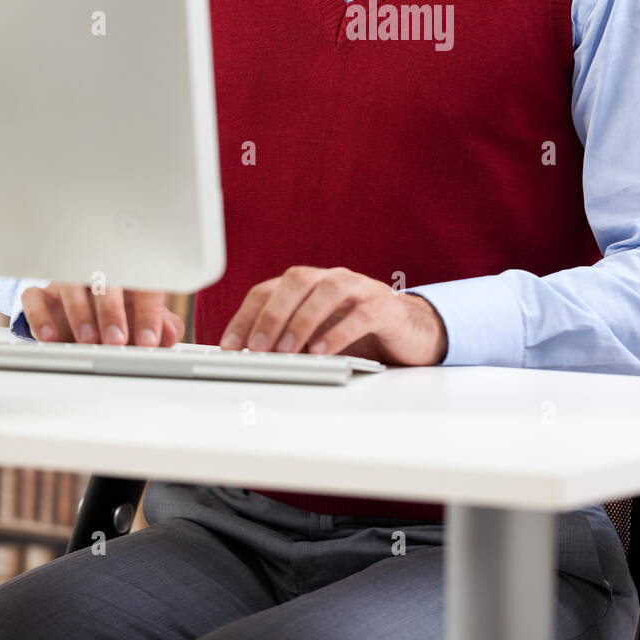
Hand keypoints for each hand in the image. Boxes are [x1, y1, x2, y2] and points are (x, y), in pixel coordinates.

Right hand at [20, 283, 184, 346]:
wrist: (85, 298)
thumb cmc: (122, 303)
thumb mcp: (145, 313)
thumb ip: (162, 324)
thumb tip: (170, 334)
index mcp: (130, 273)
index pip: (143, 287)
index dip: (148, 314)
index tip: (149, 340)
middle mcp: (99, 273)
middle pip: (105, 281)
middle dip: (111, 312)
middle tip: (117, 339)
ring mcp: (69, 281)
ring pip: (70, 286)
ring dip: (80, 314)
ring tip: (89, 340)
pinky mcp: (42, 293)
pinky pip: (35, 298)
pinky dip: (41, 317)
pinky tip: (51, 336)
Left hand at [219, 266, 448, 366]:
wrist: (410, 331)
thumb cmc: (358, 333)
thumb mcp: (317, 334)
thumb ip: (287, 339)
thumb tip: (247, 360)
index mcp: (310, 284)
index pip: (269, 290)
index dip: (246, 316)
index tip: (229, 346)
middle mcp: (333, 279)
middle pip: (296, 281)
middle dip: (272, 315)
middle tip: (256, 348)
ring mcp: (361, 288)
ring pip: (328, 291)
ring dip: (302, 321)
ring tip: (288, 351)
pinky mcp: (386, 307)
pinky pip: (361, 313)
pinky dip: (339, 332)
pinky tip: (323, 351)